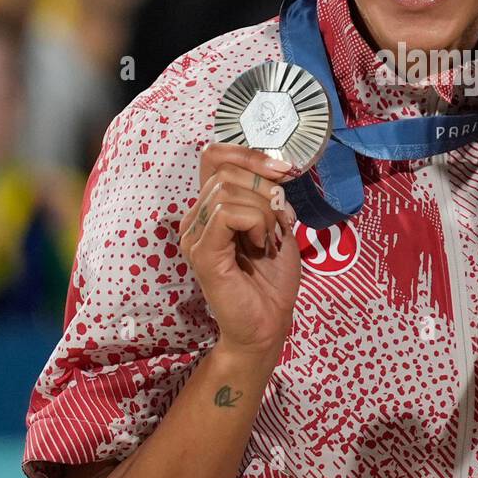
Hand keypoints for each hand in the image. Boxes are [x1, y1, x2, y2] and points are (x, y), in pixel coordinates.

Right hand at [179, 144, 301, 357]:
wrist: (268, 324)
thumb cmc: (272, 279)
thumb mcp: (278, 223)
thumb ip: (268, 194)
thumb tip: (275, 167)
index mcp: (210, 207)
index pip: (214, 156)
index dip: (248, 153)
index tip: (283, 171)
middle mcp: (195, 218)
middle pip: (227, 171)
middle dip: (266, 188)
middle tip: (282, 221)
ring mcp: (194, 235)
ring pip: (228, 190)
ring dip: (265, 210)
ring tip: (271, 239)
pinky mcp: (202, 252)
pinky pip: (228, 213)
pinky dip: (256, 222)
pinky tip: (262, 245)